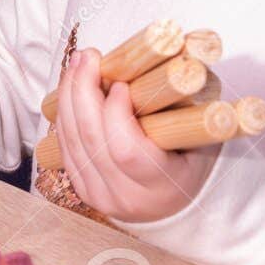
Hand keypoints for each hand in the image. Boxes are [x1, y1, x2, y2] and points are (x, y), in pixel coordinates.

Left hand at [55, 49, 215, 222]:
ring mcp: (100, 196)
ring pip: (72, 143)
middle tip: (89, 57)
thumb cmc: (192, 162)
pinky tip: (70, 88)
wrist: (174, 207)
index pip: (127, 150)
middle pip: (93, 142)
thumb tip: (175, 56)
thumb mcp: (200, 137)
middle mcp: (127, 197)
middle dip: (84, 92)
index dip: (116, 114)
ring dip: (69, 97)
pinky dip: (64, 114)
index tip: (122, 83)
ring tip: (78, 63)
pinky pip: (65, 148)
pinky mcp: (82, 190)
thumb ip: (184, 105)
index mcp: (161, 185)